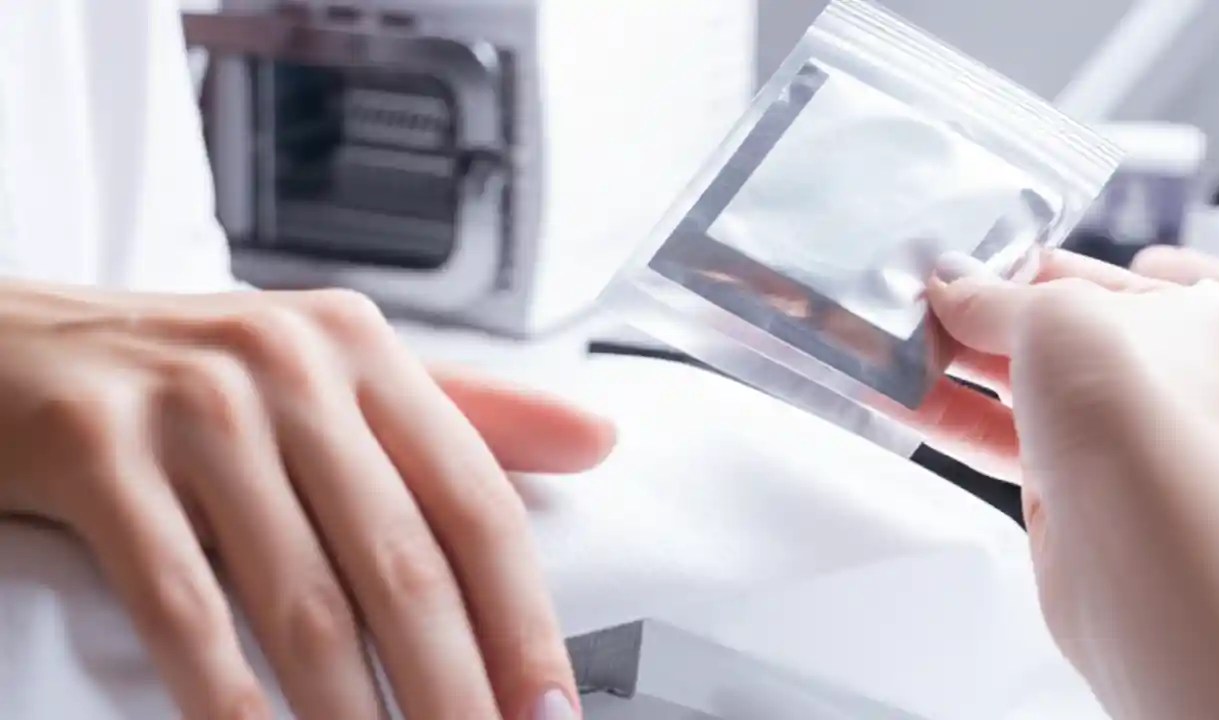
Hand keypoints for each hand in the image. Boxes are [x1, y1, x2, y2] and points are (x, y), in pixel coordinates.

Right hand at [0, 282, 614, 719]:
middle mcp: (293, 368)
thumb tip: (597, 439)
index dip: (523, 621)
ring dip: (357, 716)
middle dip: (456, 689)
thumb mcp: (337, 369)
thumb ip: (466, 410)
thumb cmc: (195, 374)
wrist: (17, 341)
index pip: (475, 504)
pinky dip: (231, 700)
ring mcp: (196, 408)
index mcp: (364, 352)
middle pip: (404, 563)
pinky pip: (185, 605)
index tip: (549, 710)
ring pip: (305, 599)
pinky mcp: (99, 452)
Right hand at [906, 250, 1218, 480]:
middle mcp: (1142, 374)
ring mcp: (1100, 434)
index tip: (941, 268)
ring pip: (1005, 390)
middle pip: (1032, 333)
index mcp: (1173, 315)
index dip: (1002, 269)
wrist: (1146, 547)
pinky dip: (941, 416)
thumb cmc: (1134, 411)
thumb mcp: (1053, 314)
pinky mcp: (1058, 487)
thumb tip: (945, 283)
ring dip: (941, 369)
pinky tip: (889, 396)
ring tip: (879, 348)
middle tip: (900, 306)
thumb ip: (991, 295)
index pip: (1070, 277)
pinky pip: (989, 439)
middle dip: (964, 321)